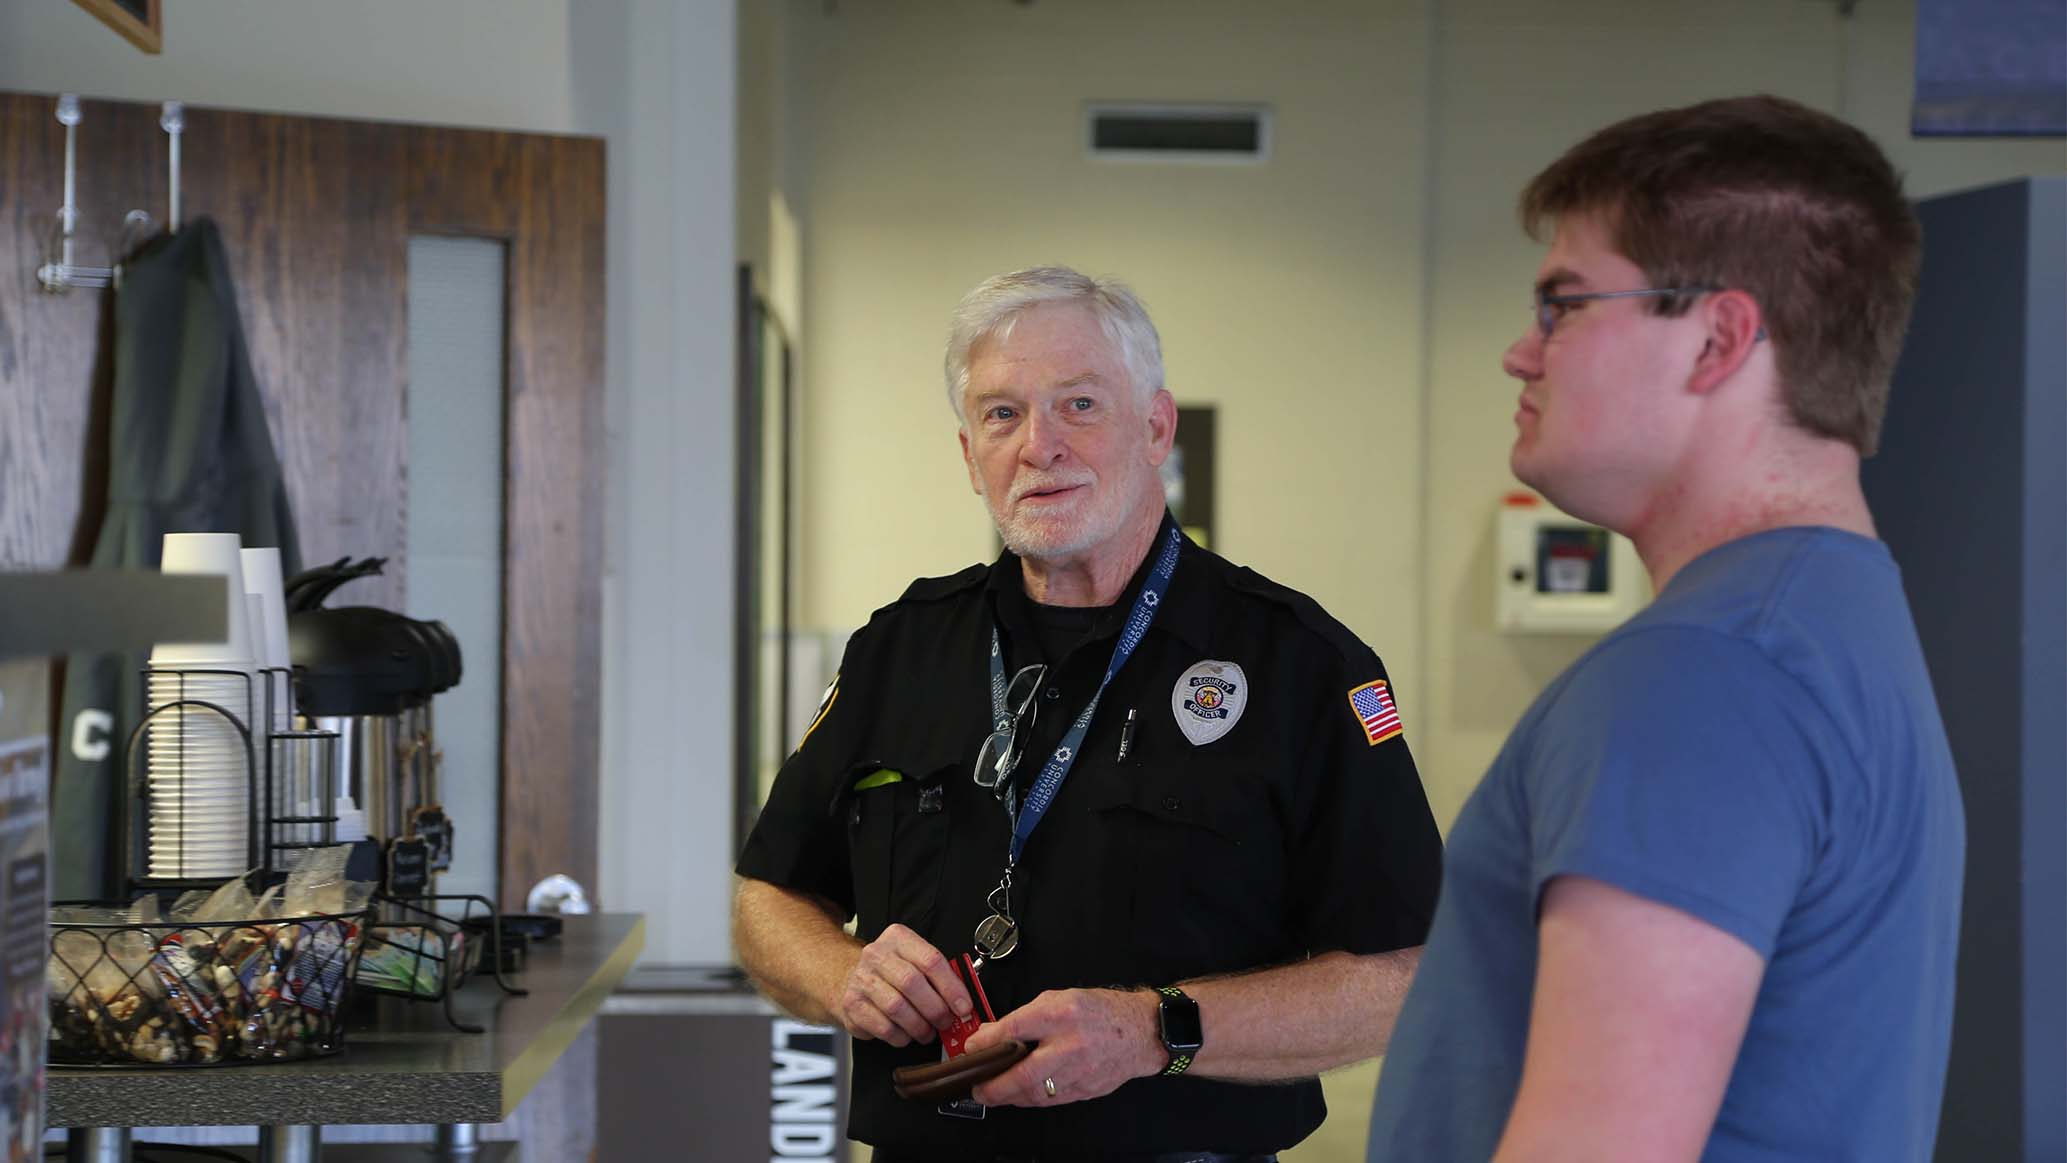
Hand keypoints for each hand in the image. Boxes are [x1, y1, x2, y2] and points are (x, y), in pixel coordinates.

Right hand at [830, 924, 973, 1045]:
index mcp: (898, 938)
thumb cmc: (890, 972)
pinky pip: (883, 1027)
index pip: (930, 960)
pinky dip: (901, 1036)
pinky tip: (907, 1035)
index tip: (964, 1007)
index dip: (952, 987)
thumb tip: (964, 1002)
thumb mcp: (913, 960)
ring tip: (928, 1032)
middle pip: (913, 983)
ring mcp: (861, 979)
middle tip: (946, 1022)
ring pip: (897, 1007)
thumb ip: (938, 975)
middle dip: (936, 1009)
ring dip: (919, 1026)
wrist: (848, 978)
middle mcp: (877, 955)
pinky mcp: (852, 1005)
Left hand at [965, 988, 1163, 1106]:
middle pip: (1024, 1074)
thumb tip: (991, 1034)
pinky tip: (1020, 1096)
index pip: (1015, 1030)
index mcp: (1061, 1014)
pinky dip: (1031, 1100)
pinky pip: (1051, 1100)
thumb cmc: (1100, 1012)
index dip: (987, 1043)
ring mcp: (1080, 1071)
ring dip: (1009, 1097)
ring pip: (1036, 1093)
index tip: (972, 1049)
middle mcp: (1070, 1044)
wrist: (1141, 1031)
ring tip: (994, 1093)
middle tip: (978, 1088)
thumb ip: (1024, 1017)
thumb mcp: (1059, 999)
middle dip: (994, 1086)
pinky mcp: (1086, 1089)